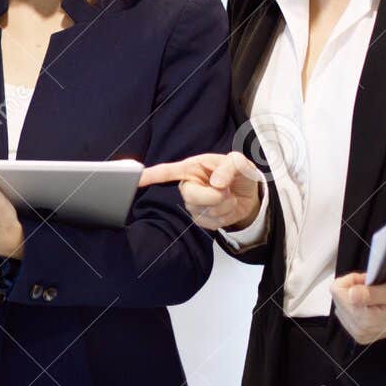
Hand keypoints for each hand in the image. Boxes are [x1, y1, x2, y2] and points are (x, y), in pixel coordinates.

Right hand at [138, 151, 262, 231]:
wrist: (248, 194)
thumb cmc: (238, 173)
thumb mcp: (239, 162)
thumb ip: (229, 167)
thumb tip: (216, 182)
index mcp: (191, 168)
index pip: (167, 172)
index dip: (150, 175)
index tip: (136, 178)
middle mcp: (188, 185)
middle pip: (189, 196)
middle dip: (212, 196)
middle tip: (226, 190)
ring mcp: (193, 204)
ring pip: (204, 211)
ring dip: (224, 205)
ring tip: (229, 196)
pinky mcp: (201, 219)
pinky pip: (212, 223)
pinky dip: (226, 216)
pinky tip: (227, 208)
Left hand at [329, 272, 385, 343]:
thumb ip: (371, 294)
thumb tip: (351, 294)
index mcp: (366, 319)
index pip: (337, 290)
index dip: (353, 279)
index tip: (369, 280)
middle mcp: (360, 330)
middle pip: (337, 297)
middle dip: (353, 287)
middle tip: (376, 287)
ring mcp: (360, 333)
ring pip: (341, 305)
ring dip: (355, 296)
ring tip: (377, 295)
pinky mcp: (362, 333)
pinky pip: (347, 313)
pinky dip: (357, 304)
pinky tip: (373, 303)